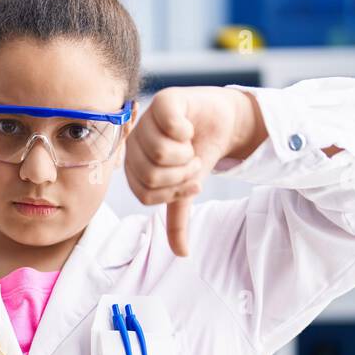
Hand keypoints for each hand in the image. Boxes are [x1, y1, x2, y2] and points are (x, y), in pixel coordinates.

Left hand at [124, 86, 265, 256]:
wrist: (221, 123)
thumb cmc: (198, 153)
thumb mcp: (187, 189)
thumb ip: (178, 219)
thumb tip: (182, 253)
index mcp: (133, 167)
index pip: (146, 194)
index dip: (174, 193)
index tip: (189, 182)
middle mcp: (134, 144)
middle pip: (151, 175)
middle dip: (182, 175)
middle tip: (192, 163)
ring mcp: (146, 121)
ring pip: (160, 153)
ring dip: (187, 155)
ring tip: (191, 147)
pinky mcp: (164, 101)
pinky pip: (169, 125)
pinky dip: (187, 132)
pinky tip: (190, 128)